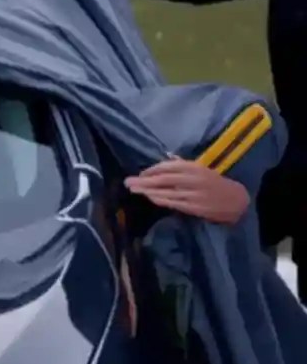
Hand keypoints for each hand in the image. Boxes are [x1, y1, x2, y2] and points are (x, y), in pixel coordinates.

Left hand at [124, 158, 250, 225]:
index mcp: (194, 167)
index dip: (151, 170)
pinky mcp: (194, 207)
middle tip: (127, 182)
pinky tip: (150, 198)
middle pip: (162, 179)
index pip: (167, 166)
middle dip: (143, 181)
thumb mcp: (201, 169)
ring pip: (165, 192)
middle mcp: (192, 179)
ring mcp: (193, 194)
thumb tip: (166, 156)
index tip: (140, 174)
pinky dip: (159, 200)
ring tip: (134, 190)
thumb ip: (182, 164)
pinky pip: (173, 202)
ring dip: (147, 191)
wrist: (236, 200)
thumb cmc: (214, 183)